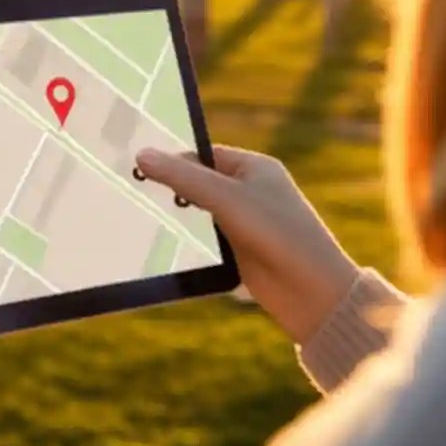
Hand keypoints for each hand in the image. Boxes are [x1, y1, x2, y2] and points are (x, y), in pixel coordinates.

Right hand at [136, 146, 359, 345]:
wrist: (312, 291)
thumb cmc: (278, 234)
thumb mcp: (226, 198)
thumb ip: (184, 177)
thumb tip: (143, 155)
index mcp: (255, 167)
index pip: (204, 153)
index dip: (172, 158)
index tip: (137, 164)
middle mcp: (252, 191)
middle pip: (200, 182)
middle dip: (172, 186)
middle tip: (133, 187)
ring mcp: (247, 222)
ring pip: (201, 212)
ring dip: (179, 215)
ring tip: (142, 213)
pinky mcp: (243, 251)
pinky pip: (208, 238)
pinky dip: (189, 238)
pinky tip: (165, 243)